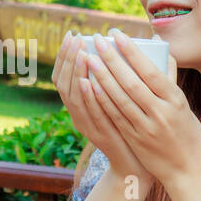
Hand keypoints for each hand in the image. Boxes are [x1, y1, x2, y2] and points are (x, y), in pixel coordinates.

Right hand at [52, 31, 153, 189]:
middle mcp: (78, 115)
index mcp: (81, 105)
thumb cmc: (132, 128)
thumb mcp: (119, 102)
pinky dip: (86, 98)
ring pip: (73, 97)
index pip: (64, 76)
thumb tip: (130, 48)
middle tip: (74, 38)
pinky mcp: (98, 136)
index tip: (72, 35)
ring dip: (75, 74)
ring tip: (80, 53)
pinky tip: (87, 82)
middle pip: (63, 83)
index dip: (65, 56)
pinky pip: (89, 115)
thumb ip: (118, 80)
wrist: (137, 165)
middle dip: (68, 58)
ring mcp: (86, 126)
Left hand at [80, 29, 200, 189]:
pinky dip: (102, 99)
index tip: (117, 34)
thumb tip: (159, 45)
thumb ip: (169, 76)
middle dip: (112, 60)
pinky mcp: (134, 139)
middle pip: (132, 83)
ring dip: (102, 77)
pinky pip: (115, 116)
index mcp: (175, 100)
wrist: (187, 169)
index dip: (132, 52)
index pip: (151, 71)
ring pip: (120, 99)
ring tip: (88, 57)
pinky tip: (89, 84)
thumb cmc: (186, 130)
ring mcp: (146, 127)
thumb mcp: (182, 103)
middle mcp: (161, 113)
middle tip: (98, 40)